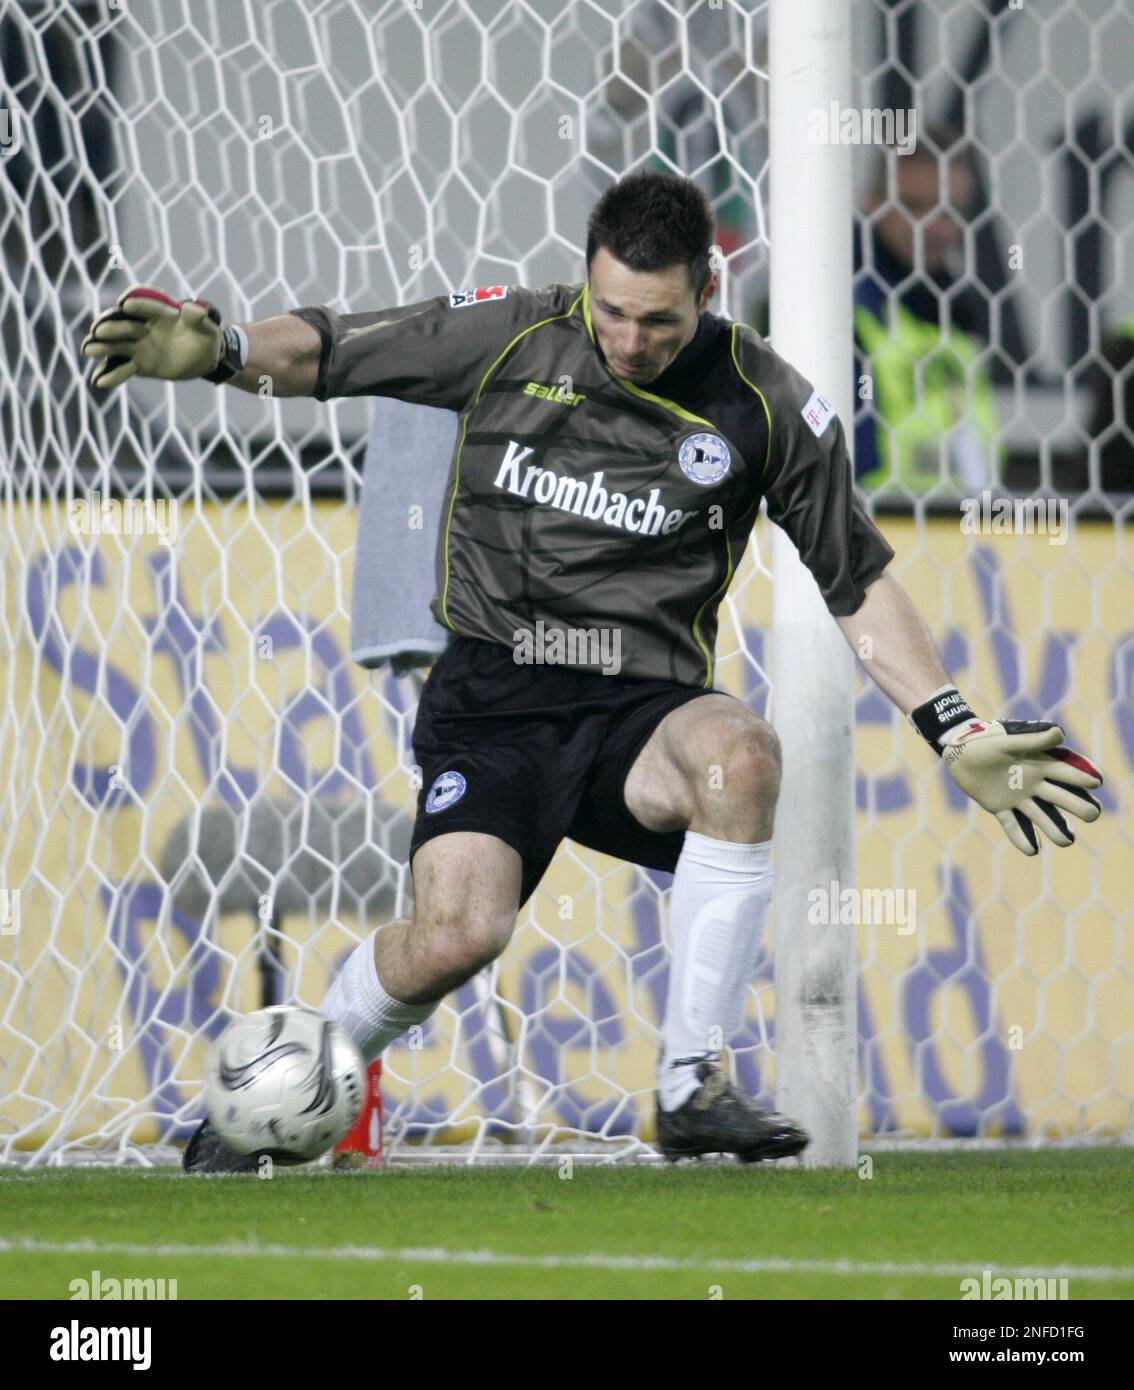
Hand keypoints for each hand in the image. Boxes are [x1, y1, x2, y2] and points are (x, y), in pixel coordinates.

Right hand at [81, 286, 224, 388]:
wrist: (204, 358)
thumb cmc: (206, 337)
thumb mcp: (208, 327)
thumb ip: (199, 318)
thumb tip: (195, 308)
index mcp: (160, 313)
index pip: (145, 306)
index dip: (137, 304)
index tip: (126, 305)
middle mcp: (144, 327)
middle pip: (124, 325)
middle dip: (111, 327)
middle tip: (97, 331)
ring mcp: (139, 346)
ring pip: (117, 346)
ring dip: (102, 348)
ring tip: (87, 350)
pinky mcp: (139, 364)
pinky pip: (123, 369)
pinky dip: (112, 375)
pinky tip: (99, 382)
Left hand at [941, 719, 1102, 854]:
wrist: (957, 751)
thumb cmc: (984, 740)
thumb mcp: (1007, 739)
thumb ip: (1033, 739)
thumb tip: (1061, 734)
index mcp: (1038, 763)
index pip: (1065, 771)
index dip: (1082, 776)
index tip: (1097, 782)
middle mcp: (1033, 782)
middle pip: (1060, 796)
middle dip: (1077, 805)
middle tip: (1092, 814)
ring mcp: (1018, 796)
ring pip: (1040, 815)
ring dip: (1054, 827)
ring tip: (1067, 842)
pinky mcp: (1000, 807)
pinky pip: (1013, 824)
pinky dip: (1021, 836)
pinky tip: (1032, 850)